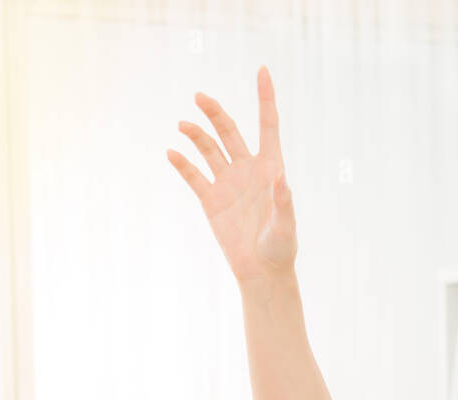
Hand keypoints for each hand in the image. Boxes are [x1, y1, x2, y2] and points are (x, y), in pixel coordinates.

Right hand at [166, 65, 296, 283]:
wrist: (261, 272)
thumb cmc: (280, 249)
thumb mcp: (285, 226)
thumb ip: (283, 202)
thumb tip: (281, 179)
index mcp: (270, 168)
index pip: (267, 124)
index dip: (265, 98)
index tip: (262, 70)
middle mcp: (248, 170)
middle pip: (230, 131)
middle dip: (215, 113)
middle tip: (200, 97)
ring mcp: (228, 183)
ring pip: (209, 149)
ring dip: (196, 135)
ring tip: (183, 124)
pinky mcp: (211, 200)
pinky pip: (194, 176)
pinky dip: (183, 164)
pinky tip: (172, 153)